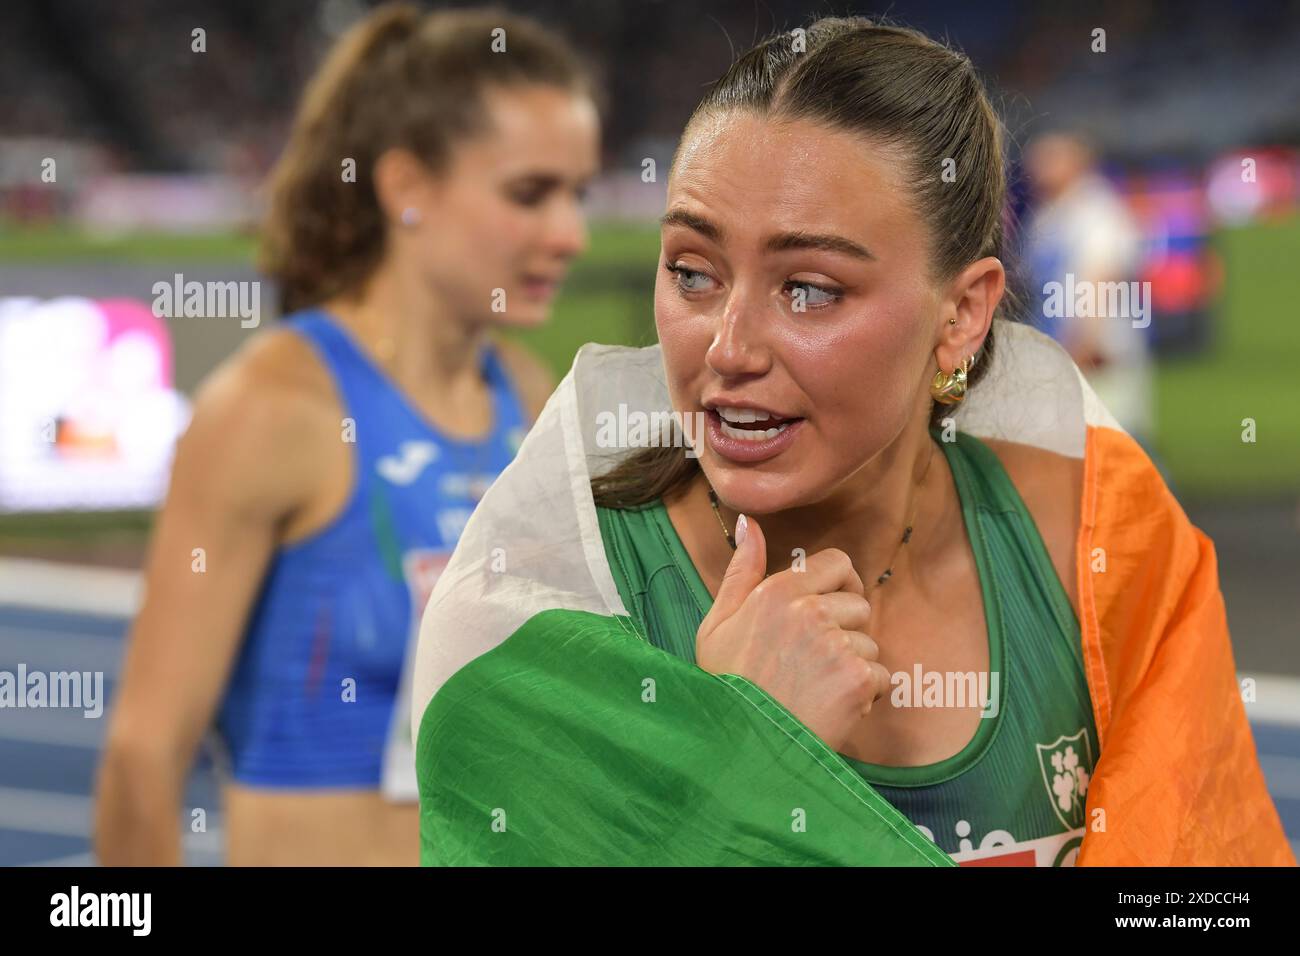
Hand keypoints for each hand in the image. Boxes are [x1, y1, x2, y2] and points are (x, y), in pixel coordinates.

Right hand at [695, 513, 889, 750]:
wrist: (737, 746)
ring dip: (853, 668)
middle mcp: (809, 610)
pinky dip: (862, 697)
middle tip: (814, 664)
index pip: (838, 563)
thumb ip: (740, 570)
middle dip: (845, 632)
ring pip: (870, 645)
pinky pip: (880, 677)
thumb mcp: (718, 623)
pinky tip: (829, 708)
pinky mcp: (855, 680)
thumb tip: (748, 523)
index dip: (840, 586)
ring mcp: (835, 644)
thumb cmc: (725, 686)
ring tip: (816, 690)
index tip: (830, 610)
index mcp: (777, 591)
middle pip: (859, 605)